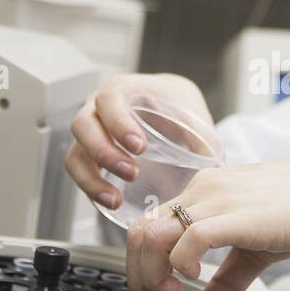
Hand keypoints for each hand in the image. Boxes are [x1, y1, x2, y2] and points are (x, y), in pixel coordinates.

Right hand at [65, 73, 213, 209]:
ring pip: (75, 154)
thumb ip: (199, 132)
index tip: (140, 146)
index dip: (119, 122)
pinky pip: (80, 172)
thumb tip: (213, 164)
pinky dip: (92, 189)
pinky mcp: (89, 156)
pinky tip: (111, 201)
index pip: (109, 98)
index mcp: (122, 89)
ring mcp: (91, 132)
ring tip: (116, 198)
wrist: (168, 107)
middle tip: (132, 172)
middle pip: (83, 126)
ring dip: (92, 178)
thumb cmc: (176, 105)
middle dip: (104, 152)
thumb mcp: (191, 110)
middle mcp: (98, 108)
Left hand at [126, 157, 289, 290]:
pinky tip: (195, 278)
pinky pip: (187, 239)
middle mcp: (203, 190)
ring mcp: (217, 198)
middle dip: (140, 278)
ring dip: (154, 276)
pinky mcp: (236, 214)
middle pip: (138, 233)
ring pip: (152, 236)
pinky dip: (181, 266)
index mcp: (204, 192)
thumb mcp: (254, 252)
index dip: (143, 269)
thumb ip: (224, 283)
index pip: (147, 227)